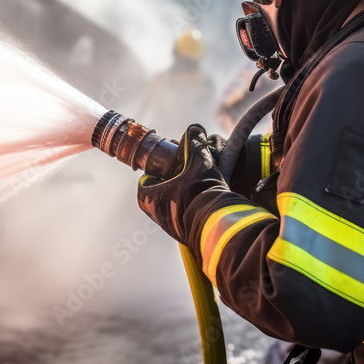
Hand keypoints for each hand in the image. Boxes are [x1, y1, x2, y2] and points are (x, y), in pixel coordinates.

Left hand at [137, 125, 227, 243]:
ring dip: (180, 196)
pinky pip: (182, 218)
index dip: (157, 170)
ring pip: (170, 205)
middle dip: (170, 183)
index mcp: (149, 196)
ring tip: (196, 187)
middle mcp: (154, 214)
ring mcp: (168, 226)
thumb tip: (194, 129)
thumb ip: (194, 144)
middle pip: (158, 192)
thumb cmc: (201, 191)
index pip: (146, 179)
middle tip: (184, 175)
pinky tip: (203, 202)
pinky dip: (190, 209)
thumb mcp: (198, 162)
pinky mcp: (182, 234)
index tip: (168, 165)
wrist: (217, 223)